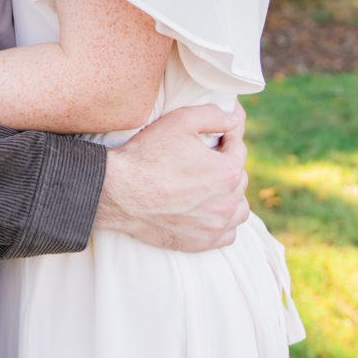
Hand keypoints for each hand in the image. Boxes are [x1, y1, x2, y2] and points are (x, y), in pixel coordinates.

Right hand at [94, 101, 248, 251]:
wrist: (119, 191)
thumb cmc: (148, 154)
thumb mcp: (180, 121)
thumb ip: (214, 115)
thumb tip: (235, 119)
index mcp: (227, 172)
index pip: (239, 149)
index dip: (227, 138)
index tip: (214, 136)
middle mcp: (227, 202)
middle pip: (239, 179)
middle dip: (226, 166)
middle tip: (204, 159)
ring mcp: (215, 226)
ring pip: (239, 209)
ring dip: (230, 196)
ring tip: (211, 186)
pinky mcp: (202, 242)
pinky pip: (227, 233)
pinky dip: (222, 222)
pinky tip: (208, 211)